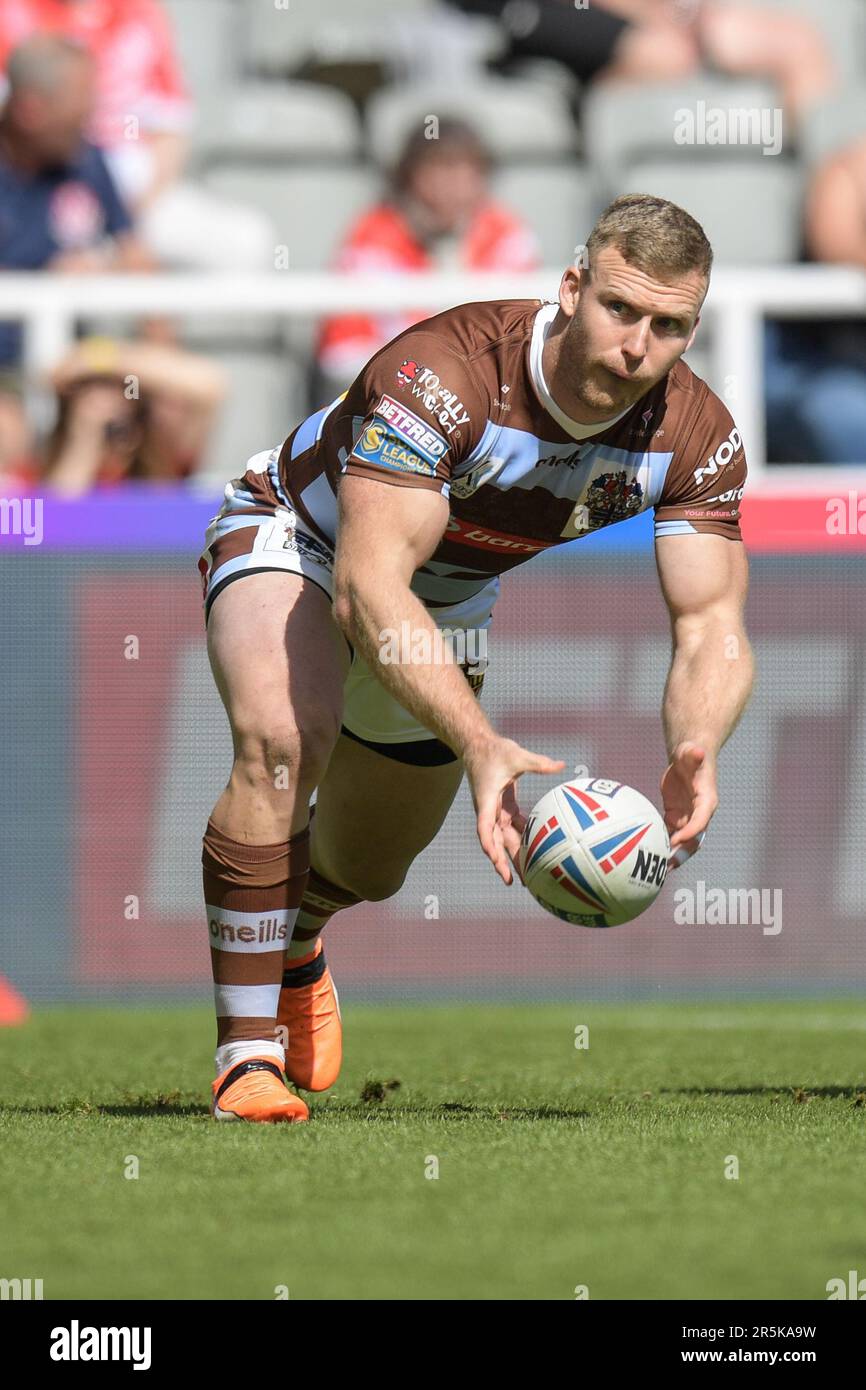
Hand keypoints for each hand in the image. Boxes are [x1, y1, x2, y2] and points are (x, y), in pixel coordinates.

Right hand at [463, 735, 564, 885]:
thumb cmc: (494, 751)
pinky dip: (521, 840)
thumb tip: (561, 765)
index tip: (496, 861)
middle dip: (504, 862)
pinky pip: (512, 828)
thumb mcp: (517, 755)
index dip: (490, 846)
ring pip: (504, 839)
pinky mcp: (503, 808)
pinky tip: (535, 852)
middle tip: (518, 882)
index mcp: (487, 801)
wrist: (478, 746)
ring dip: (513, 856)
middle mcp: (488, 811)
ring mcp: (495, 811)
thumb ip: (538, 763)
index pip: (485, 829)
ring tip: (527, 876)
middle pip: (495, 842)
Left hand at [661, 741, 716, 869]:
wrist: (688, 758)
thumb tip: (698, 751)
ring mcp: (687, 817)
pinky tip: (647, 856)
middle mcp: (699, 813)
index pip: (701, 820)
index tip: (677, 839)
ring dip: (671, 854)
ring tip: (657, 870)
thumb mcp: (691, 752)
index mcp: (707, 801)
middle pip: (694, 838)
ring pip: (681, 842)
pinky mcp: (675, 816)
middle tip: (667, 864)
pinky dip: (661, 844)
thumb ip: (694, 754)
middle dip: (682, 852)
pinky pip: (669, 834)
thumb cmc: (691, 753)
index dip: (691, 831)